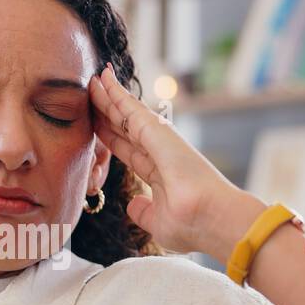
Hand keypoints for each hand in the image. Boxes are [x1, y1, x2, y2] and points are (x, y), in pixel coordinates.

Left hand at [89, 63, 267, 258]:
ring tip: (94, 78)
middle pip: (125, 127)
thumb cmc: (195, 226)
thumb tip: (134, 205)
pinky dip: (117, 93)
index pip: (127, 148)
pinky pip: (132, 109)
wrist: (215, 222)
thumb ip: (144, 212)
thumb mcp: (159, 223)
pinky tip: (104, 80)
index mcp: (160, 172)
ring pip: (127, 113)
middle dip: (107, 110)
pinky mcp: (160, 132)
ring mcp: (161, 140)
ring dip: (109, 95)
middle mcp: (160, 152)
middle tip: (89, 91)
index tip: (93, 123)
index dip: (109, 135)